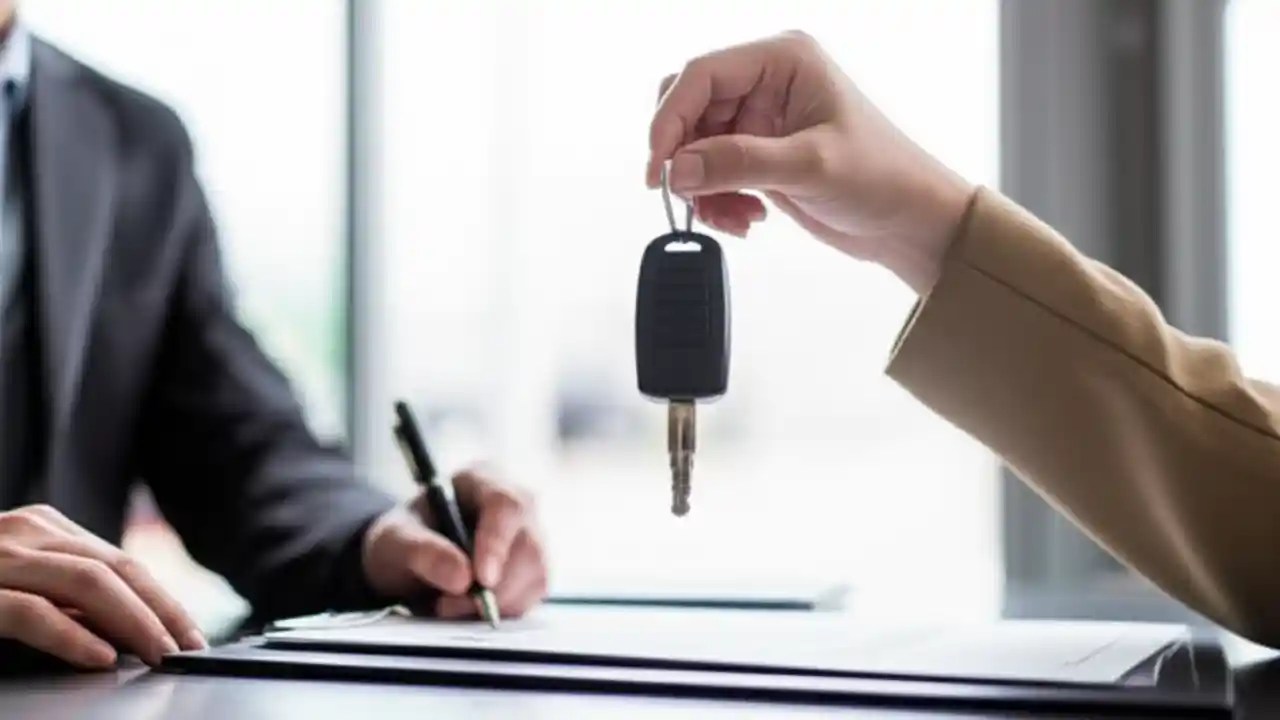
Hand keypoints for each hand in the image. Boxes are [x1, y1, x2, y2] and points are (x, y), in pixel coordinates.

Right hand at [0, 504, 205, 668]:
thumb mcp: (20, 581)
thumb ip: (67, 597)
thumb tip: (129, 629)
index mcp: (43, 529)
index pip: (120, 563)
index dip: (162, 600)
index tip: (189, 632)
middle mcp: (28, 532)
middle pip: (115, 569)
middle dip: (161, 611)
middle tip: (188, 646)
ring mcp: (1, 557)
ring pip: (88, 582)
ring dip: (134, 621)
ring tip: (161, 652)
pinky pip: (32, 612)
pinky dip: (72, 635)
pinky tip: (102, 656)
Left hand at [361, 468, 547, 618]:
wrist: (407, 559)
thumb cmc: (403, 538)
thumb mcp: (394, 540)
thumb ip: (422, 551)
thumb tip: (461, 578)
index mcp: (482, 479)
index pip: (506, 505)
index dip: (498, 542)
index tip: (481, 579)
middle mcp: (516, 505)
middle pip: (530, 545)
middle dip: (494, 587)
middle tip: (448, 606)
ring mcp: (531, 537)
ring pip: (536, 575)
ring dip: (496, 604)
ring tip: (449, 607)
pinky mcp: (533, 570)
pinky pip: (532, 597)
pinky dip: (501, 612)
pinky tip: (468, 609)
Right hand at [648, 31, 976, 294]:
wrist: (910, 221)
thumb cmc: (882, 178)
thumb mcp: (809, 167)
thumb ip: (739, 163)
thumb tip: (678, 169)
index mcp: (783, 59)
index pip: (700, 74)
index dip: (669, 120)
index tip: (660, 170)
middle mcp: (767, 80)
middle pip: (689, 107)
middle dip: (683, 157)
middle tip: (690, 198)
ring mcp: (760, 117)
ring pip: (694, 145)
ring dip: (702, 187)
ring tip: (732, 218)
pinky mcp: (758, 152)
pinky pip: (710, 170)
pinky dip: (716, 199)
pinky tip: (744, 219)